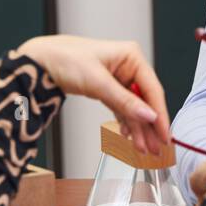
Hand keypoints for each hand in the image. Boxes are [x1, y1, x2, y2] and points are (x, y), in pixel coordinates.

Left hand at [13, 36, 169, 153]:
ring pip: (135, 107)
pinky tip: (129, 136)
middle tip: (156, 149)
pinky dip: (126, 123)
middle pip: (146, 100)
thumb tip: (149, 116)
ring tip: (142, 148)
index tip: (164, 135)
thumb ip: (125, 102)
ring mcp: (119, 77)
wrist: (40, 62)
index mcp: (131, 56)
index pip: (153, 90)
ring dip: (138, 128)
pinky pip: (123, 108)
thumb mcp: (98, 83)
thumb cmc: (66, 59)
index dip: (160, 115)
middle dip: (150, 126)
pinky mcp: (109, 87)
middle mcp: (128, 66)